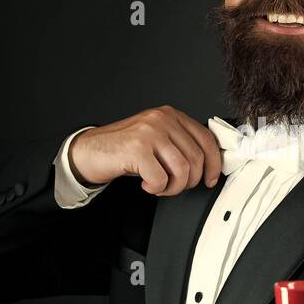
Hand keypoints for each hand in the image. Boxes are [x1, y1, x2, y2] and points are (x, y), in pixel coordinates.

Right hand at [69, 105, 223, 194]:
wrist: (90, 151)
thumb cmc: (125, 149)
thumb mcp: (157, 140)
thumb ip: (180, 144)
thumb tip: (209, 164)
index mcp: (171, 115)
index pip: (206, 138)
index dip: (214, 164)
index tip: (210, 179)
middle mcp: (162, 119)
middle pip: (196, 158)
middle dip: (189, 181)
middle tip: (174, 186)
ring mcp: (149, 132)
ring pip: (182, 170)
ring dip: (173, 187)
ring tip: (159, 186)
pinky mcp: (137, 149)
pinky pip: (161, 179)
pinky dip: (156, 188)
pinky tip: (146, 184)